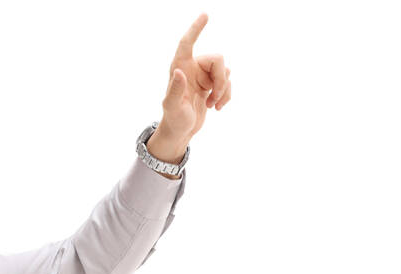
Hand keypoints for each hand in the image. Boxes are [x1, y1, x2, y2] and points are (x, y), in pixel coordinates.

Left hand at [148, 12, 230, 164]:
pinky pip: (228, 81)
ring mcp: (203, 75)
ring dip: (224, 90)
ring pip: (225, 71)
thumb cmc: (173, 120)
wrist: (181, 132)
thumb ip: (174, 90)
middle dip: (221, 80)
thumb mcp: (172, 107)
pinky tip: (217, 107)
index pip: (187, 43)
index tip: (205, 15)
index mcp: (180, 67)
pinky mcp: (212, 84)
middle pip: (217, 59)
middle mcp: (192, 67)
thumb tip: (179, 71)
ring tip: (212, 105)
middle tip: (214, 99)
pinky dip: (227, 95)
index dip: (196, 29)